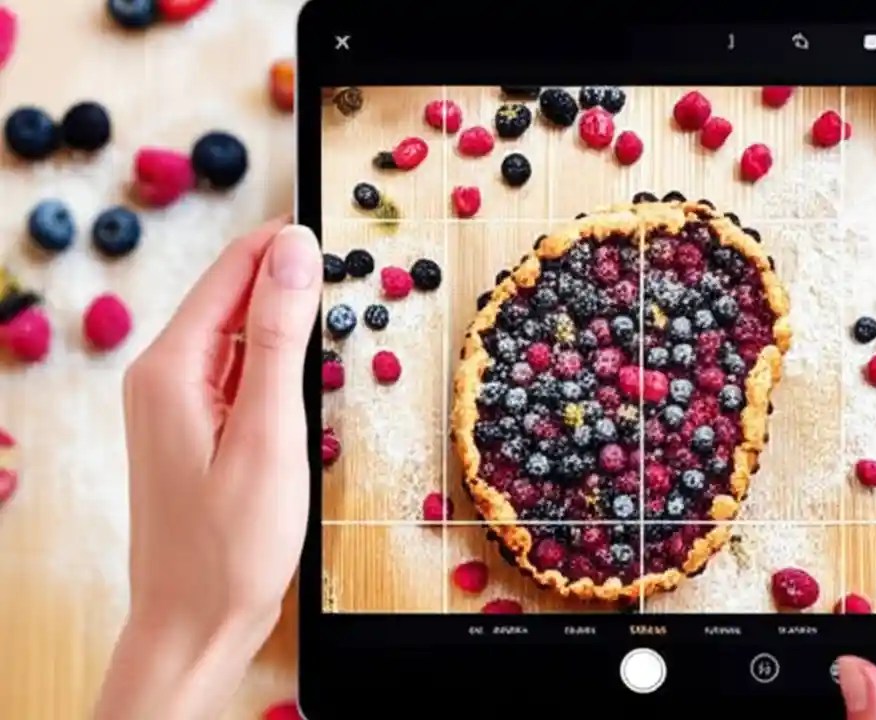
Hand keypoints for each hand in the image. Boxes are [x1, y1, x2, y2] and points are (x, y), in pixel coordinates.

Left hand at [95, 219, 320, 719]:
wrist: (195, 624)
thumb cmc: (232, 544)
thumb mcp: (269, 433)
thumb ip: (280, 336)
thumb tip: (294, 249)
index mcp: (169, 368)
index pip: (232, 271)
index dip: (284, 241)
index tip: (338, 229)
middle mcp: (160, 376)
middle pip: (230, 295)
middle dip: (287, 276)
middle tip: (349, 272)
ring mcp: (172, 403)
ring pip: (235, 333)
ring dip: (284, 319)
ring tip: (335, 313)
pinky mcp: (191, 428)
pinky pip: (234, 371)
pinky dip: (272, 361)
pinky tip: (304, 374)